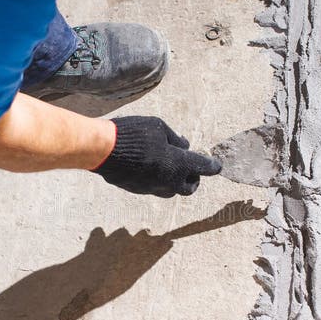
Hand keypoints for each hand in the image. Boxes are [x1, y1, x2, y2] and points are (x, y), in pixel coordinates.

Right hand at [93, 115, 221, 196]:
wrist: (103, 150)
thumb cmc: (134, 134)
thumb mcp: (159, 128)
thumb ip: (175, 139)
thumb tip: (184, 146)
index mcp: (180, 164)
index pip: (204, 167)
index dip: (212, 166)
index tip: (217, 166)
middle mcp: (169, 181)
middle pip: (188, 188)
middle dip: (193, 180)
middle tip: (191, 170)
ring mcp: (152, 188)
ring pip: (170, 191)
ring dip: (175, 182)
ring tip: (171, 170)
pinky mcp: (138, 190)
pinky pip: (153, 188)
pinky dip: (157, 180)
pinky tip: (150, 168)